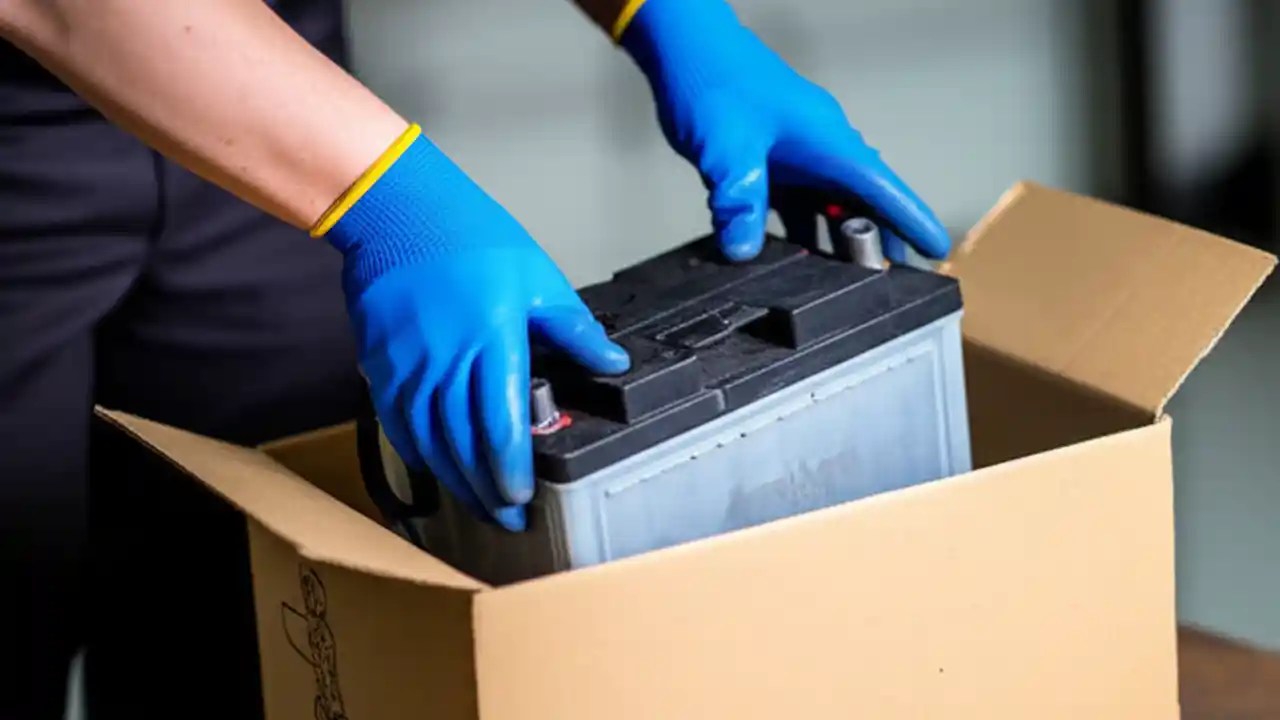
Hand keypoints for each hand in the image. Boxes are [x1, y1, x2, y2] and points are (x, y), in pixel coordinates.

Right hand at [325, 128, 629, 530]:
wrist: (395, 210)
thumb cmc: (469, 237)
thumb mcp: (537, 277)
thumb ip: (574, 329)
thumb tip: (612, 361)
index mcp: (491, 342)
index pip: (500, 426)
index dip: (511, 471)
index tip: (523, 499)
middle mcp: (444, 363)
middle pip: (463, 446)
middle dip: (486, 490)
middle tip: (507, 519)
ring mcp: (407, 367)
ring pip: (429, 443)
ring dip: (455, 480)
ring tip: (479, 505)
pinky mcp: (380, 365)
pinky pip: (398, 424)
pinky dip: (418, 453)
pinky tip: (436, 469)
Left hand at [620, 0, 949, 263]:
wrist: (685, 48)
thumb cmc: (714, 80)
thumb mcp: (728, 150)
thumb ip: (740, 202)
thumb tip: (744, 248)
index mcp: (828, 143)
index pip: (883, 189)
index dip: (911, 221)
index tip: (935, 249)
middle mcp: (819, 149)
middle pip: (861, 203)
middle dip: (876, 242)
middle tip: (885, 284)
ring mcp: (795, 155)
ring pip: (827, 206)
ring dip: (832, 241)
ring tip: (837, 282)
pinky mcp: (770, 161)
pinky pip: (794, 201)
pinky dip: (795, 230)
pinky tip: (783, 255)